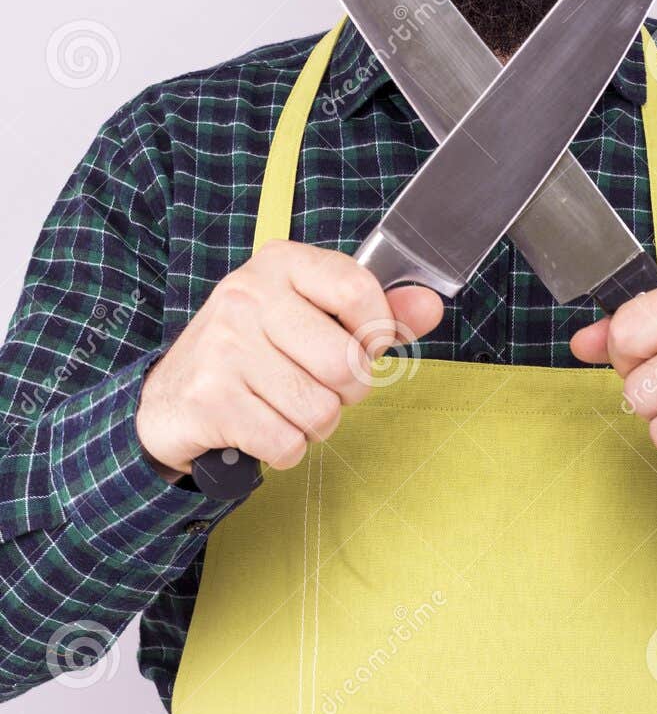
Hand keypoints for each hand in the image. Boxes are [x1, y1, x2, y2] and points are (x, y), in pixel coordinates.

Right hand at [136, 241, 442, 476]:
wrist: (168, 399)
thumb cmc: (253, 353)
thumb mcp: (311, 317)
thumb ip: (376, 312)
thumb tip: (430, 305)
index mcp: (280, 264)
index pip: (358, 288)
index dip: (376, 330)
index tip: (361, 343)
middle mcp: (247, 296)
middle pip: (346, 363)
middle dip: (346, 392)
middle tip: (315, 385)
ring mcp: (224, 346)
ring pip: (320, 410)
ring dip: (314, 425)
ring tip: (283, 406)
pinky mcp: (210, 399)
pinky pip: (287, 442)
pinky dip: (285, 449)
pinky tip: (260, 427)